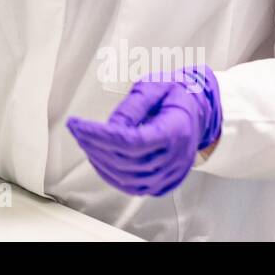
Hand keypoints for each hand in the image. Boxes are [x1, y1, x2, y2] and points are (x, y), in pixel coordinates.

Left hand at [65, 65, 221, 195]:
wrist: (197, 110)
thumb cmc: (175, 95)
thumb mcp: (154, 87)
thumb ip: (132, 106)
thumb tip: (109, 127)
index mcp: (177, 130)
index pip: (133, 141)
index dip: (101, 135)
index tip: (78, 124)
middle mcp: (176, 158)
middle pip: (127, 162)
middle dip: (94, 145)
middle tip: (76, 129)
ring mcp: (172, 174)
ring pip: (128, 179)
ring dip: (99, 161)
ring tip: (84, 141)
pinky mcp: (165, 182)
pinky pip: (134, 187)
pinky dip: (111, 175)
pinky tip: (98, 158)